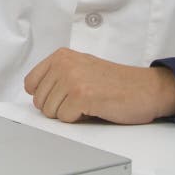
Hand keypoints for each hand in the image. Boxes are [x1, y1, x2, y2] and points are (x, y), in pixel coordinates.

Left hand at [23, 48, 174, 123]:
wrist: (144, 88)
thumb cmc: (115, 81)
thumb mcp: (81, 67)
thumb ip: (58, 74)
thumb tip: (34, 91)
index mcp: (62, 55)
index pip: (30, 83)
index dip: (44, 95)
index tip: (59, 95)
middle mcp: (64, 64)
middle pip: (39, 100)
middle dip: (57, 107)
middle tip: (79, 100)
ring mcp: (72, 78)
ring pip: (50, 111)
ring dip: (68, 113)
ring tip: (87, 102)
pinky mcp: (81, 95)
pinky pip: (64, 118)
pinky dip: (78, 119)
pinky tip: (93, 107)